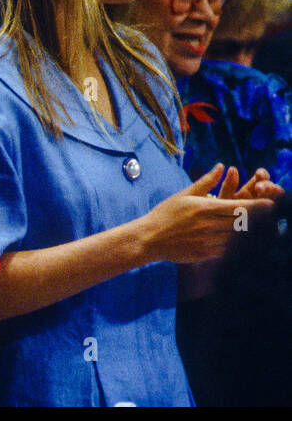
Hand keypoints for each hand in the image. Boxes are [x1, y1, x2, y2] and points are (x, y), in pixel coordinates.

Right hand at [140, 164, 274, 263]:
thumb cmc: (165, 214)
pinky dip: (229, 242)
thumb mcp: (184, 195)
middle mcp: (209, 225)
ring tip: (235, 225)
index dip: (257, 206)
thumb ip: (206, 181)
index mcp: (204, 208)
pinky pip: (226, 248)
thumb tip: (221, 166)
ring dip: (239, 230)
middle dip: (251, 218)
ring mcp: (208, 241)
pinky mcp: (206, 254)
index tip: (270, 204)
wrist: (149, 238)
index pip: (238, 207)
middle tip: (259, 214)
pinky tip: (222, 237)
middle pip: (241, 222)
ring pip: (235, 236)